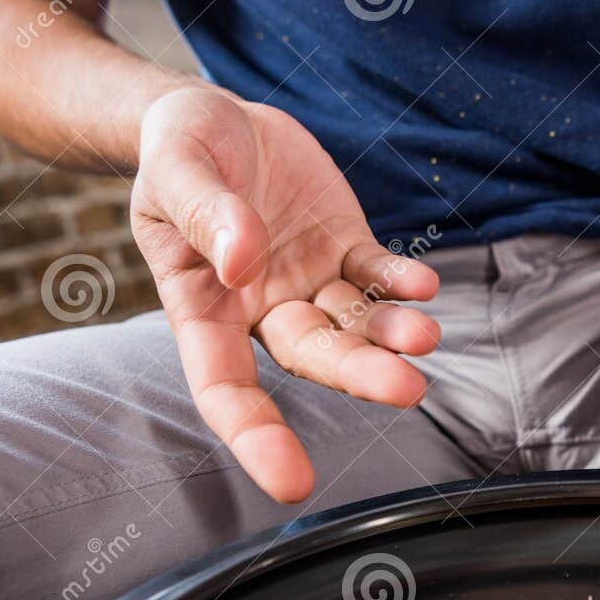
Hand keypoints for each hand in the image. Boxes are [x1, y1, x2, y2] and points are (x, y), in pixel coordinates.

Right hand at [131, 85, 439, 501]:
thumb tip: (242, 261)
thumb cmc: (178, 150)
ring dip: (390, 334)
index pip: (224, 389)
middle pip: (311, 355)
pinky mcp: (343, 246)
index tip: (292, 484)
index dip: (255, 437)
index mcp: (202, 306)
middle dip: (357, 374)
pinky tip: (423, 285)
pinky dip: (401, 282)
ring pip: (353, 323)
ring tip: (424, 334)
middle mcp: (260, 307)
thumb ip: (204, 213)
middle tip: (406, 388)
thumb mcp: (174, 167)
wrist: (211, 115)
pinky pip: (376, 275)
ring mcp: (307, 280)